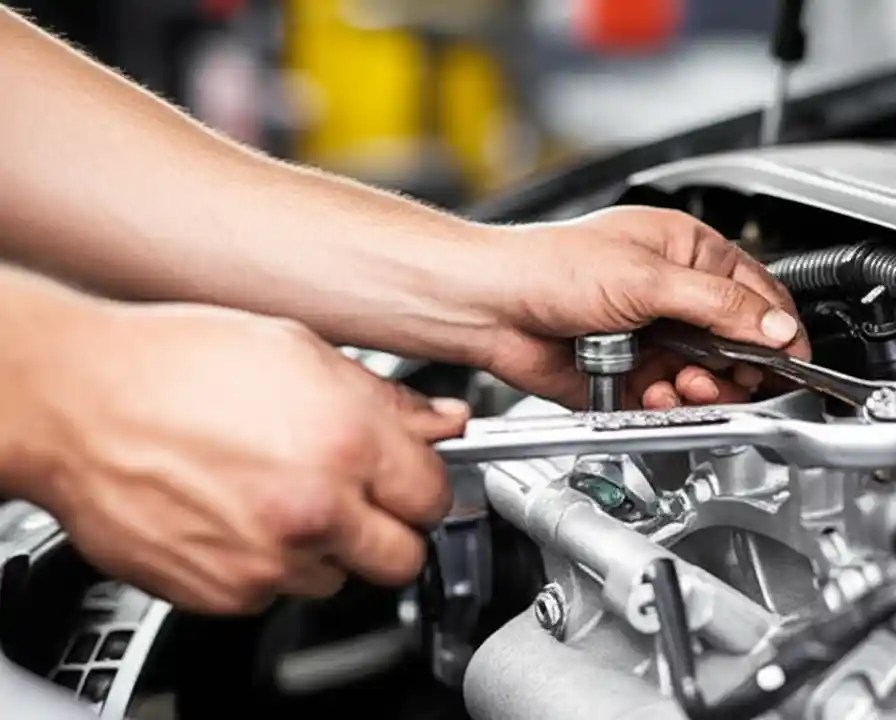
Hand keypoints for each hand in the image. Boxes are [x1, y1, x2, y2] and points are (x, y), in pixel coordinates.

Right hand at [18, 302, 465, 613]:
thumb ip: (387, 399)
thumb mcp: (299, 350)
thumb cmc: (174, 364)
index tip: (409, 478)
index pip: (436, 496)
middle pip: (403, 557)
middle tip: (359, 497)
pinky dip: (268, 564)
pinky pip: (276, 592)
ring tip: (277, 492)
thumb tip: (443, 421)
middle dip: (390, 530)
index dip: (423, 484)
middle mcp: (315, 508)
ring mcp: (269, 559)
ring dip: (326, 547)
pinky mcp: (225, 592)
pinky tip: (239, 512)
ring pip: (339, 579)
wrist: (77, 401)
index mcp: (348, 441)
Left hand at [471, 206, 810, 408]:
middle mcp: (676, 295)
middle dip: (735, 367)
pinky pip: (670, 402)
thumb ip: (718, 306)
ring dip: (701, 389)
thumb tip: (774, 327)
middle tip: (725, 376)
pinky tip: (652, 395)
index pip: (758, 294)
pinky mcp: (632, 376)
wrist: (492, 307)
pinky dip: (667, 405)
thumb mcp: (648, 279)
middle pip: (738, 344)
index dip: (777, 330)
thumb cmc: (551, 268)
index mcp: (688, 252)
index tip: (790, 360)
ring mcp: (655, 337)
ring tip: (682, 385)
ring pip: (707, 378)